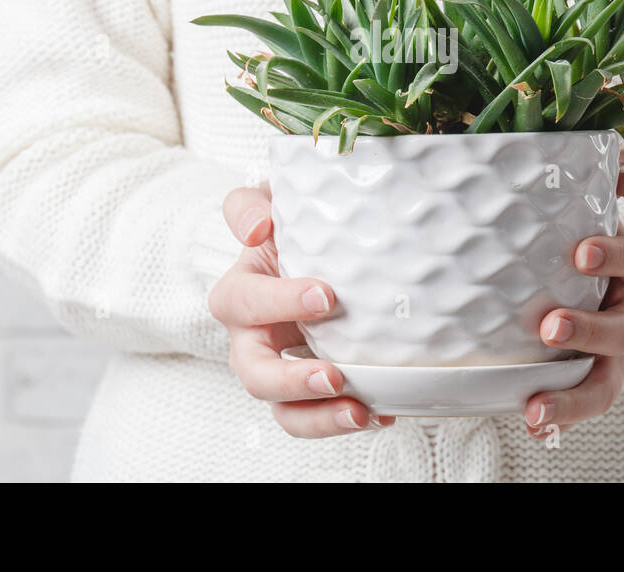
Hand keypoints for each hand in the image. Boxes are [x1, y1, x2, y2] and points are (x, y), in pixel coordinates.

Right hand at [208, 182, 394, 436]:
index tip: (327, 296)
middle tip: (335, 376)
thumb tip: (259, 228)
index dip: (279, 302)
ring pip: (283, 410)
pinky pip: (318, 416)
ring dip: (319, 418)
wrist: (315, 251)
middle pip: (253, 373)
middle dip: (292, 382)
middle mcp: (251, 337)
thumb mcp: (269, 203)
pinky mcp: (307, 389)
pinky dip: (346, 420)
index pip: (243, 300)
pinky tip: (383, 413)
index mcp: (240, 291)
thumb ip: (250, 206)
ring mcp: (278, 368)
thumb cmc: (289, 229)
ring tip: (360, 414)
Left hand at [525, 149, 623, 438]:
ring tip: (537, 405)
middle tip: (549, 326)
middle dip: (591, 329)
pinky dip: (562, 417)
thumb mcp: (585, 191)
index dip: (616, 255)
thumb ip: (606, 166)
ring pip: (608, 381)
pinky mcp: (584, 380)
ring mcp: (610, 353)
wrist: (559, 271)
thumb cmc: (569, 225)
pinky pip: (581, 405)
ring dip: (576, 394)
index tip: (580, 252)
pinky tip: (533, 423)